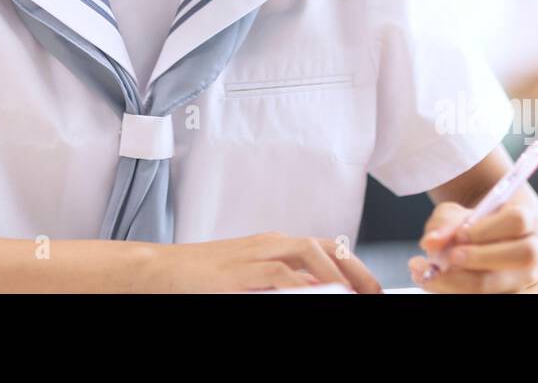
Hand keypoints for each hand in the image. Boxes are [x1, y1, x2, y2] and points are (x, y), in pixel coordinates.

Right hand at [153, 231, 383, 292]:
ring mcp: (255, 254)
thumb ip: (279, 284)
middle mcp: (270, 244)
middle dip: (355, 270)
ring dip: (335, 274)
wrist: (162, 270)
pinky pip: (278, 273)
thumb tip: (311, 293)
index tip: (371, 288)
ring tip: (354, 294)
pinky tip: (317, 292)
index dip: (353, 267)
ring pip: (307, 254)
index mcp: (274, 245)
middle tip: (374, 293)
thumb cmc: (202, 278)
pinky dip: (300, 281)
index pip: (325, 248)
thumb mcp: (249, 279)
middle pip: (325, 247)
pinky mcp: (240, 270)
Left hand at [408, 198, 537, 292]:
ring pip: (507, 287)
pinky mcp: (512, 294)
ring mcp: (527, 277)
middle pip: (523, 255)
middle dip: (483, 258)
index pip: (517, 221)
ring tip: (429, 275)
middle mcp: (535, 250)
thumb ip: (445, 224)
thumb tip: (430, 243)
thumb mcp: (458, 214)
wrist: (491, 238)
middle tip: (451, 257)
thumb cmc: (477, 223)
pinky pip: (489, 298)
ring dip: (464, 283)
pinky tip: (435, 284)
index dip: (487, 229)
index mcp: (529, 220)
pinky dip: (458, 293)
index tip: (459, 234)